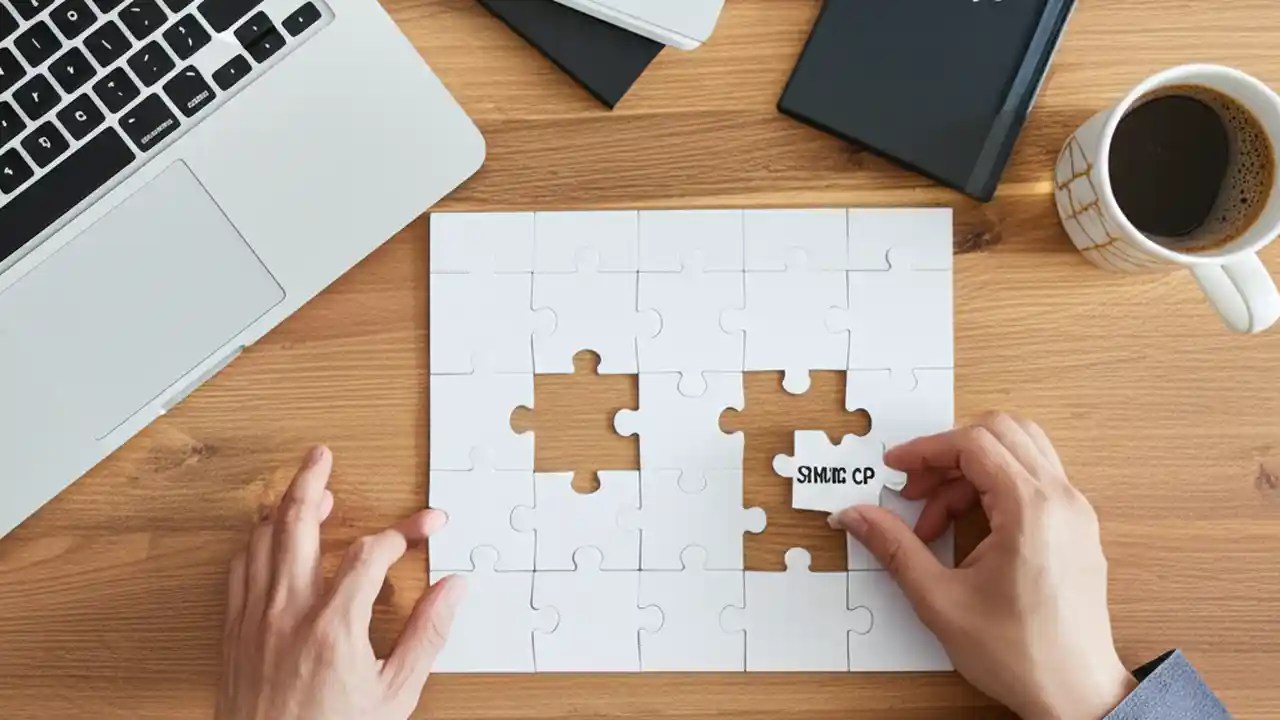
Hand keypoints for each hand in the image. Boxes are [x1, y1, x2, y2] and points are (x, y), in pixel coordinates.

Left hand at [217, 446, 465, 719]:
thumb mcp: (396, 693)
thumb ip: (427, 635)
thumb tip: (453, 590)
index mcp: (335, 627)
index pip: (372, 552)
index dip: (405, 530)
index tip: (426, 527)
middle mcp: (288, 614)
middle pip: (297, 521)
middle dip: (313, 480)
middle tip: (323, 457)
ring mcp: (255, 620)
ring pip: (261, 540)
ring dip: (285, 509)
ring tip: (306, 493)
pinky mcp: (234, 634)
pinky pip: (239, 570)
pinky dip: (255, 545)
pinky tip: (269, 540)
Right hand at [831, 413, 1135, 719]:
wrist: (1076, 695)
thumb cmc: (1020, 655)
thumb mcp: (940, 600)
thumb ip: (894, 548)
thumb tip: (856, 515)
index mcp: (1032, 509)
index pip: (974, 443)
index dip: (926, 449)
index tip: (895, 468)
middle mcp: (1062, 500)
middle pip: (1001, 433)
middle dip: (949, 453)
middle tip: (914, 490)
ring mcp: (1076, 512)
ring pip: (1020, 452)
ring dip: (972, 471)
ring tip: (935, 520)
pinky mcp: (1078, 529)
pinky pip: (1034, 481)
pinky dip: (995, 488)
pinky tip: (967, 531)